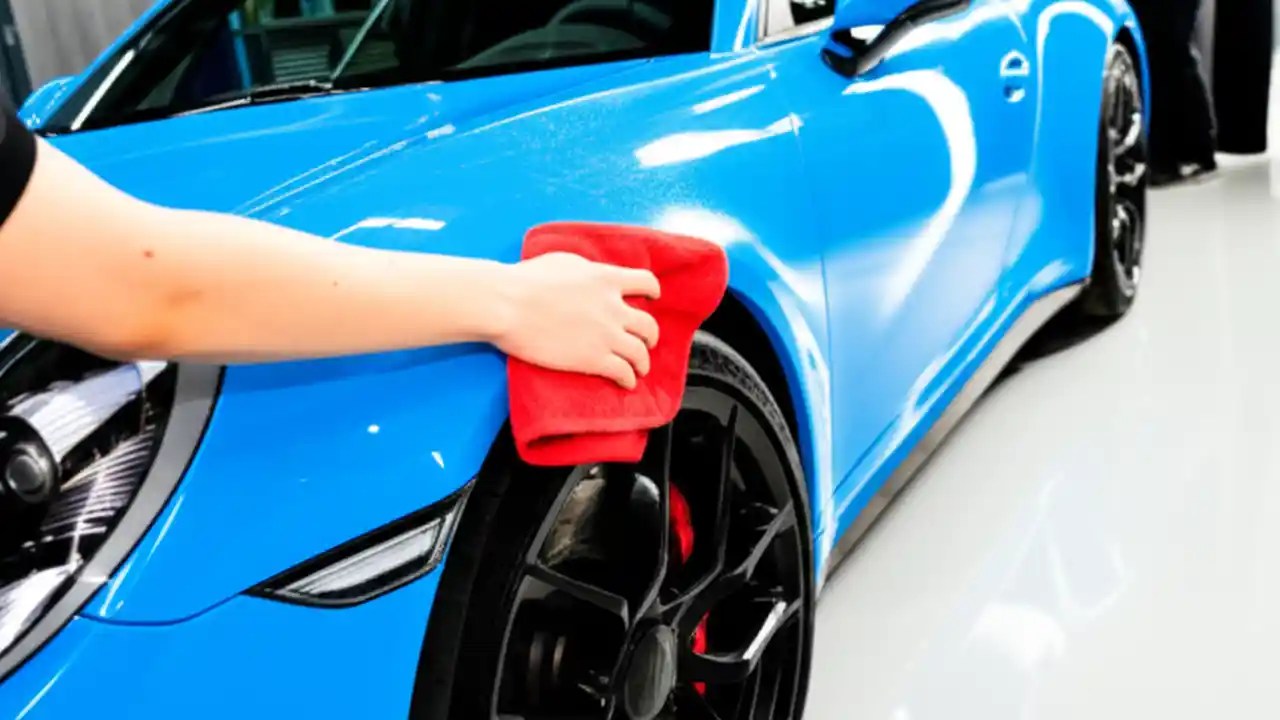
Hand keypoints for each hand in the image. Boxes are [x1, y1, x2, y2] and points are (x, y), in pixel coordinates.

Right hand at [493, 253, 660, 387]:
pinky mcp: (594, 359)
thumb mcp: (563, 261)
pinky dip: (628, 379)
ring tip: (639, 369)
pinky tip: (626, 383)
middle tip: (646, 341)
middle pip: (649, 325)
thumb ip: (586, 270)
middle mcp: (613, 307)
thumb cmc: (525, 280)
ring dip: (642, 362)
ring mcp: (606, 335)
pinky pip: (623, 373)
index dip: (653, 291)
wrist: (508, 305)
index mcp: (606, 279)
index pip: (646, 282)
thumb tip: (590, 276)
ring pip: (640, 353)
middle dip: (650, 336)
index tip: (652, 297)